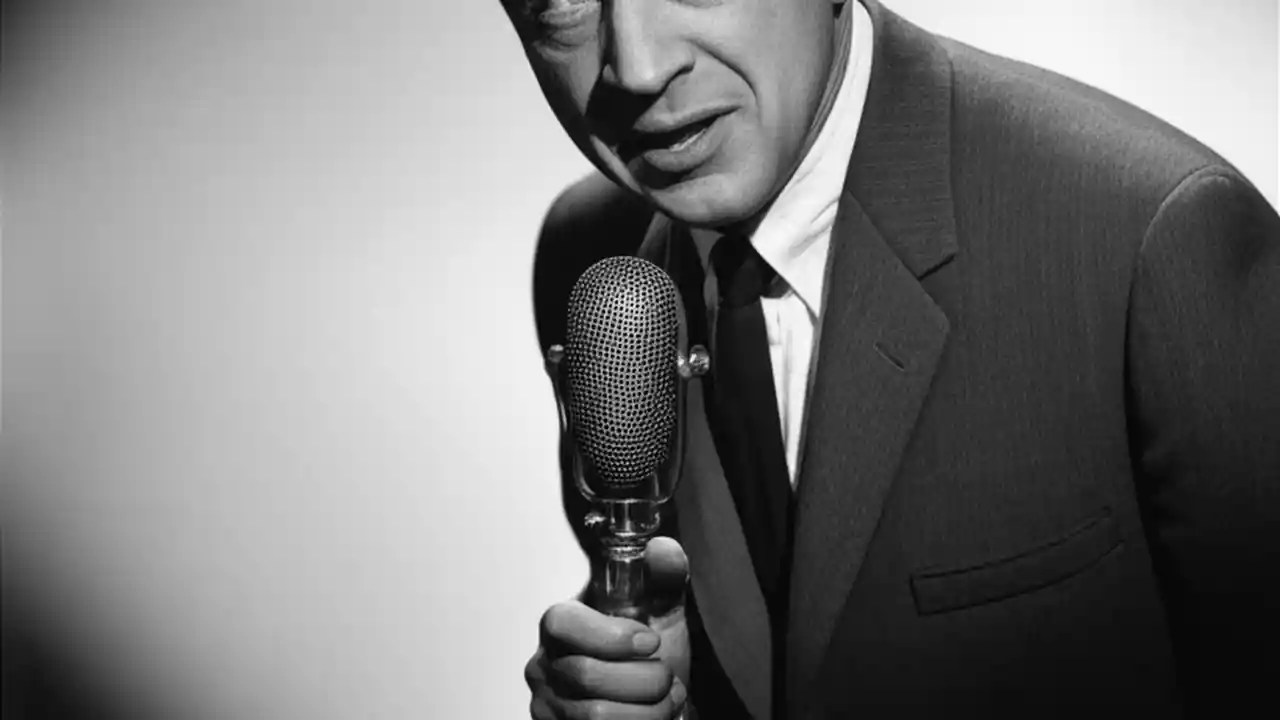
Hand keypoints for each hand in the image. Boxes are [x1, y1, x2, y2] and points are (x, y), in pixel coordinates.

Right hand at [527, 536, 689, 718]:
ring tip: (665, 696)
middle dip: (645, 678)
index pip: (561, 622)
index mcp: (562, 624)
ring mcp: (547, 706)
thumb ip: (663, 577)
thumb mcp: (660, 611)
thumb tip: (662, 548)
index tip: (651, 642)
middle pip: (585, 675)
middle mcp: (544, 664)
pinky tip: (653, 715)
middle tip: (667, 675)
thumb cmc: (650, 655)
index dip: (609, 635)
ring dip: (648, 709)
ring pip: (594, 715)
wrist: (655, 700)